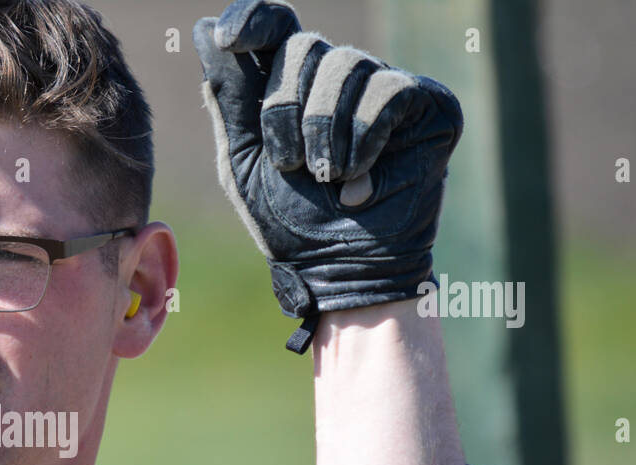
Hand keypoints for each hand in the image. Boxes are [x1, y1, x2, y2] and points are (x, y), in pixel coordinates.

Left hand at [193, 0, 462, 352]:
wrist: (339, 269)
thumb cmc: (289, 220)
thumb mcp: (243, 159)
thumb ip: (228, 96)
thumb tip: (206, 28)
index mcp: (293, 84)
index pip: (275, 24)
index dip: (254, 20)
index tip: (231, 38)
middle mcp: (339, 77)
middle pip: (303, 45)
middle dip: (284, 110)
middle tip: (292, 165)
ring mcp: (385, 87)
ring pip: (345, 64)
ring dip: (323, 133)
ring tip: (328, 179)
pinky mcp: (428, 105)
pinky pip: (387, 92)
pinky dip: (364, 140)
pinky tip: (360, 181)